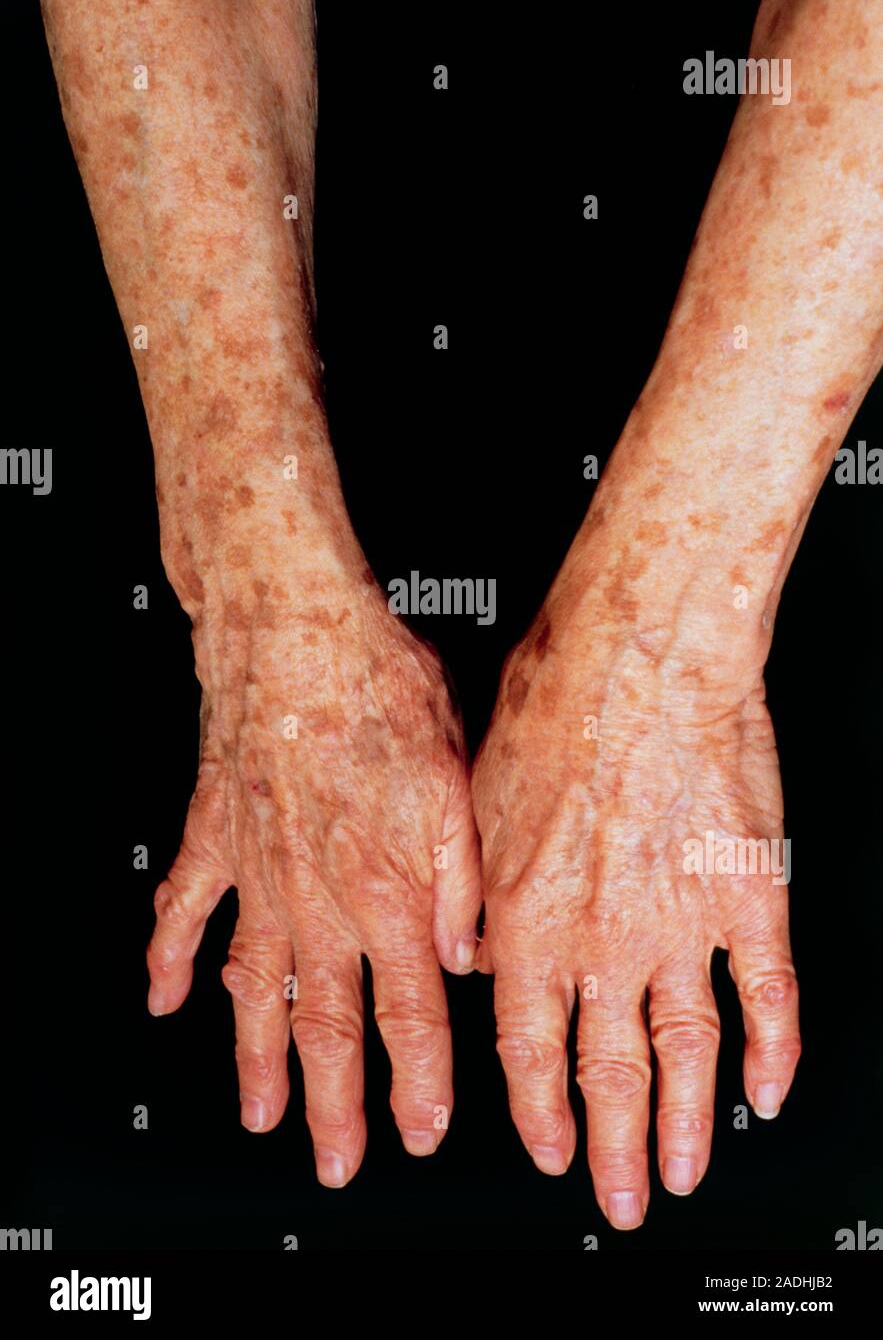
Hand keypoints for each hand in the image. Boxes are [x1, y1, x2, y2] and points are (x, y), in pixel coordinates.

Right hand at [146, 561, 480, 1186]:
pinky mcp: (215, 837)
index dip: (419, 1081)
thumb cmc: (379, 689)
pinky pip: (186, 912)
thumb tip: (470, 954)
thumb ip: (465, 882)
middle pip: (329, 1023)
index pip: (411, 1012)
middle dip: (338, 1103)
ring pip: (256, 989)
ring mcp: (259, 874)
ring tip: (261, 1111)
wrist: (296, 632)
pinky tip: (163, 996)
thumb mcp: (461, 781)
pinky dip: (170, 958)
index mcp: (390, 887)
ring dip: (258, 1057)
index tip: (421, 1130)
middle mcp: (320, 896)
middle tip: (337, 1159)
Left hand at [472, 559, 800, 1228]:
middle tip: (624, 1195)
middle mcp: (604, 937)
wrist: (639, 652)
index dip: (541, 1110)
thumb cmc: (553, 703)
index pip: (531, 1047)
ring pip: (689, 1052)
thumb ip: (477, 896)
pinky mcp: (749, 895)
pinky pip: (768, 995)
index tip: (549, 1149)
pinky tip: (770, 1089)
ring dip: (690, 1123)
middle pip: (610, 1070)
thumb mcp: (474, 803)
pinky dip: (773, 1051)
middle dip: (614, 1147)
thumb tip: (483, 953)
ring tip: (688, 1172)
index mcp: (530, 918)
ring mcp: (682, 923)